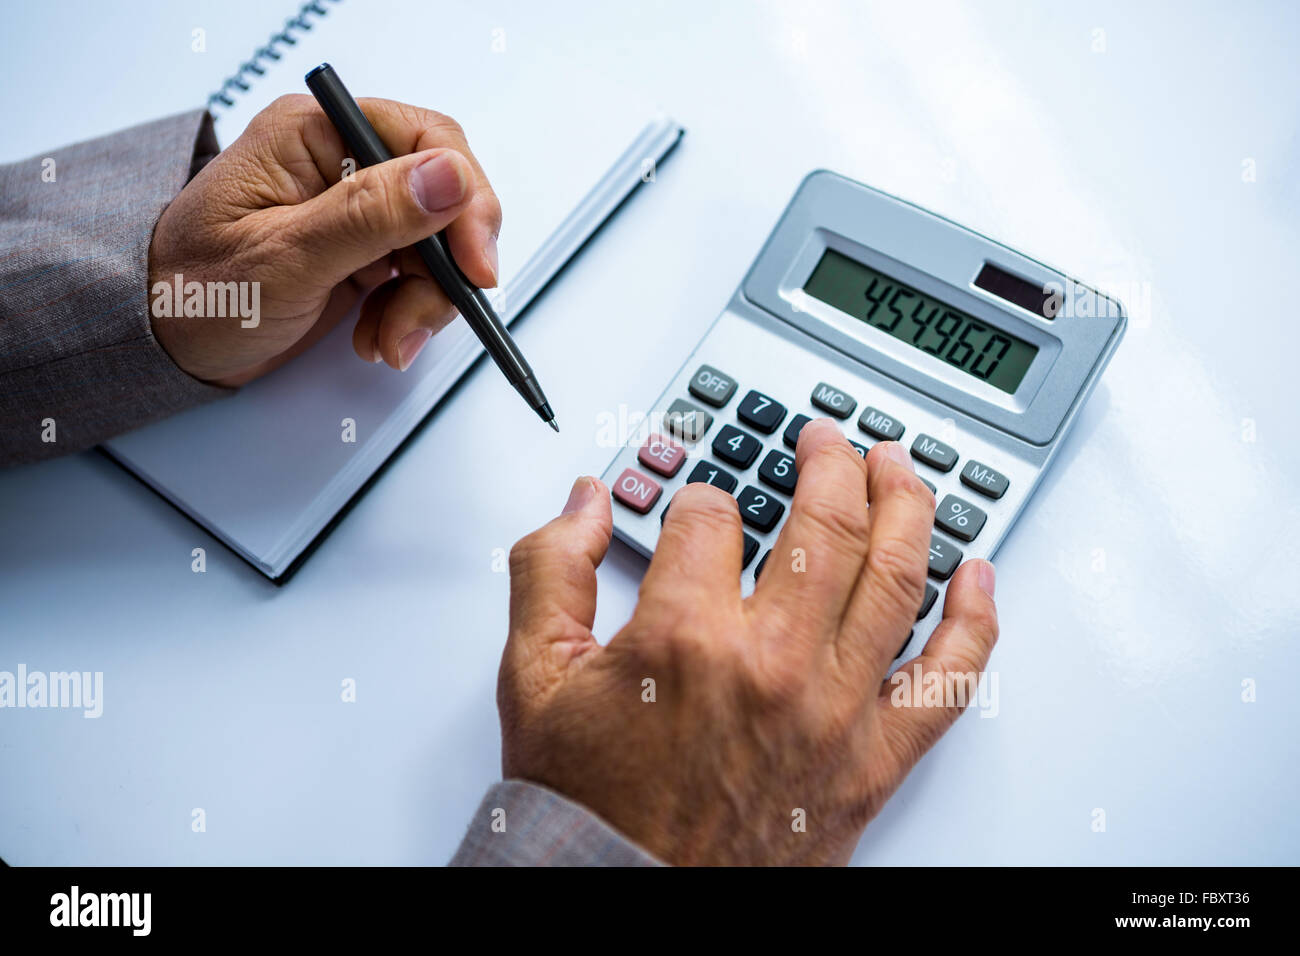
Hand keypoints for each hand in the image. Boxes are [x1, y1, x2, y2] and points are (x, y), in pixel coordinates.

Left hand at [148, 95, 501, 385]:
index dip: (465, 200)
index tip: (474, 263)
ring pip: (439, 245)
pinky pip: (420, 276)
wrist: (164, 344)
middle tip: (425, 315)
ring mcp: (355, 210)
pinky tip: (378, 336)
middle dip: (445, 266)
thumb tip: (449, 177)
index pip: (427, 140)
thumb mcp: (286, 258)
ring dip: (427, 301)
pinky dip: (411, 314)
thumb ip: (370, 215)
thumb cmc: (194, 293)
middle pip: (445, 198)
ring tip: (388, 339)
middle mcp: (340, 162)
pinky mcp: (364, 252)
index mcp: (314, 134)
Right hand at [500, 419, 998, 864]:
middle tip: (828, 439)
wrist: (622, 896)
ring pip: (896, 577)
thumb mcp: (532, 677)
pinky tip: (978, 577)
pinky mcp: (872, 762)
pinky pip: (949, 683)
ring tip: (900, 468)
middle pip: (826, 521)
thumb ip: (549, 570)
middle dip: (829, 462)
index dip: (702, 497)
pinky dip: (975, 622)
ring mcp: (832, 712)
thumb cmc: (588, 804)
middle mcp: (771, 665)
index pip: (713, 517)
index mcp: (685, 638)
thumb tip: (585, 501)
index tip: (701, 511)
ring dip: (906, 504)